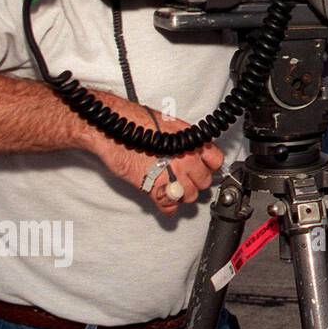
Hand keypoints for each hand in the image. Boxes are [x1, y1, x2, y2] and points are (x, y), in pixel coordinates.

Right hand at [86, 93, 223, 216]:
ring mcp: (172, 175)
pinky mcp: (154, 189)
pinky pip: (169, 206)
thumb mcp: (170, 124)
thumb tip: (192, 150)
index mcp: (191, 142)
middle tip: (185, 180)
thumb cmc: (135, 122)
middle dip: (195, 182)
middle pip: (203, 182)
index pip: (216, 162)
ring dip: (181, 195)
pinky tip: (164, 202)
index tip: (205, 169)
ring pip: (189, 196)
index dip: (209, 167)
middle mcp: (186, 159)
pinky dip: (167, 207)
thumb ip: (185, 140)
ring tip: (172, 188)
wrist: (111, 127)